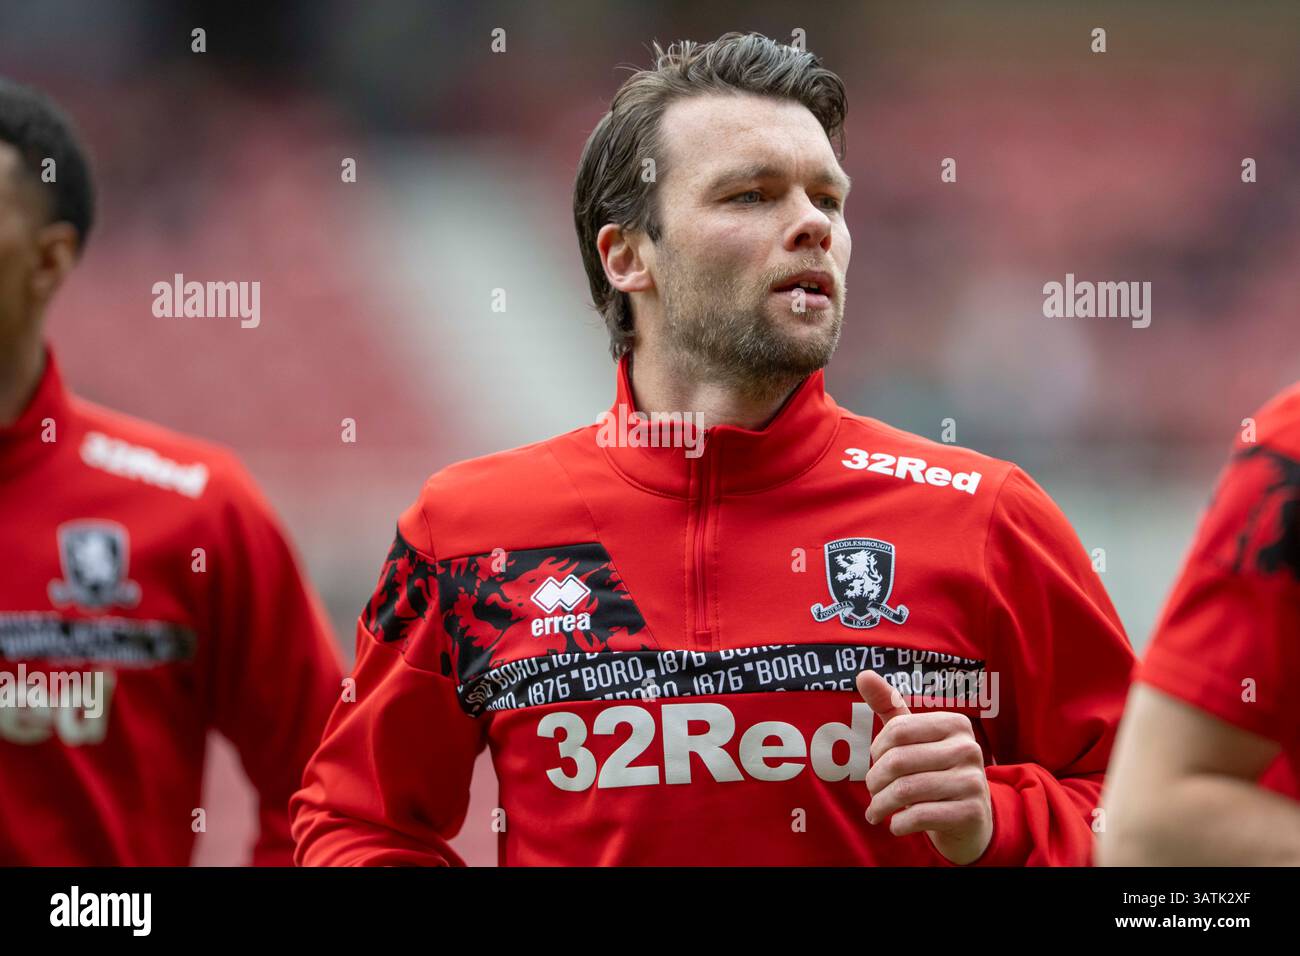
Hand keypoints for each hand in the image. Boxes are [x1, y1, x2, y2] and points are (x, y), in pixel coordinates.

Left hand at [857, 669, 992, 864]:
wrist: (970, 819)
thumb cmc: (934, 770)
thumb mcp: (915, 737)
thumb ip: (890, 705)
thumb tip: (863, 674)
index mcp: (955, 724)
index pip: (897, 730)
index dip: (877, 749)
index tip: (875, 762)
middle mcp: (969, 748)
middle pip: (898, 761)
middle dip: (875, 780)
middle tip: (872, 791)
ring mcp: (973, 781)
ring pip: (906, 790)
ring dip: (881, 805)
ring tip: (876, 810)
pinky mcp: (971, 812)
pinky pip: (920, 815)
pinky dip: (898, 823)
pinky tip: (896, 824)